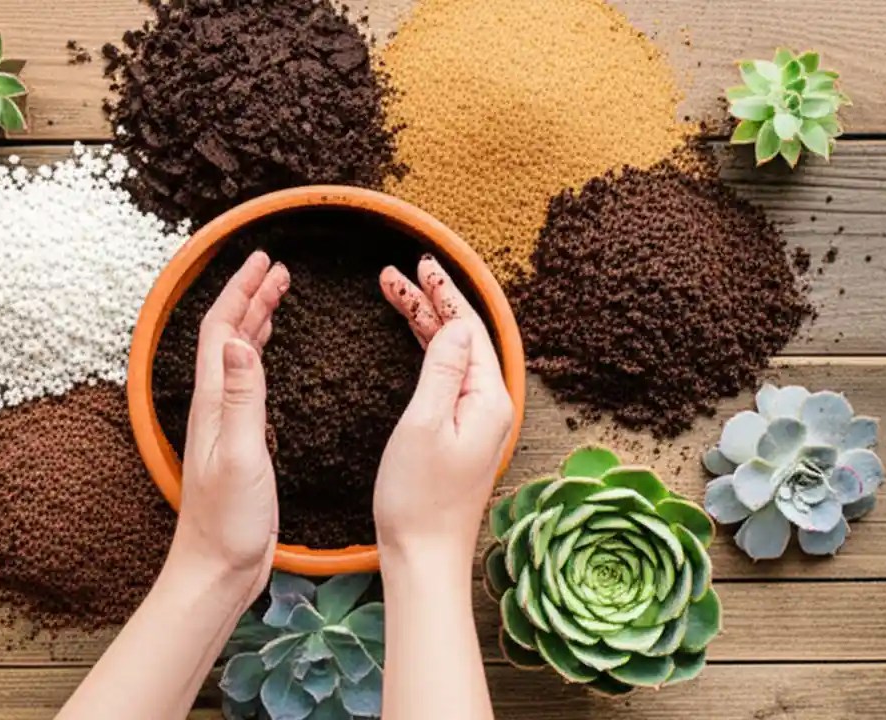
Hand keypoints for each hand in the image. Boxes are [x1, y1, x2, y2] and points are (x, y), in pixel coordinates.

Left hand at [172, 251, 289, 601]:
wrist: (218, 567)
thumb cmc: (229, 521)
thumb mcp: (241, 454)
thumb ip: (241, 397)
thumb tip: (235, 338)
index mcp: (212, 403)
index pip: (221, 330)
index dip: (239, 290)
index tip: (263, 260)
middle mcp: (215, 406)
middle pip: (228, 335)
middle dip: (250, 295)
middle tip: (277, 268)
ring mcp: (226, 422)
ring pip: (238, 356)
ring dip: (255, 320)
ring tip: (277, 294)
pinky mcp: (241, 441)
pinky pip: (247, 382)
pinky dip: (259, 354)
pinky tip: (268, 353)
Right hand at [375, 256, 513, 559]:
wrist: (422, 557)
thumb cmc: (417, 498)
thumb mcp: (423, 424)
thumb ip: (441, 370)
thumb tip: (458, 326)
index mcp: (488, 400)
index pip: (471, 330)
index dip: (445, 294)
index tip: (420, 265)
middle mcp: (490, 408)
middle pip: (464, 339)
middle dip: (431, 303)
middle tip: (395, 275)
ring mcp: (477, 423)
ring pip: (454, 357)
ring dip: (427, 325)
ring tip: (394, 294)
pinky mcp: (461, 438)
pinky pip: (448, 379)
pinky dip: (428, 353)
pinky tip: (413, 341)